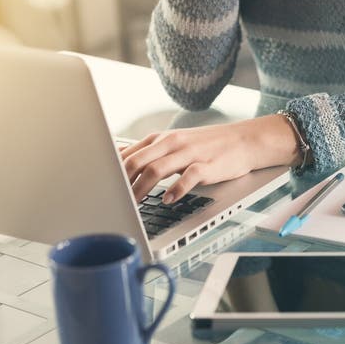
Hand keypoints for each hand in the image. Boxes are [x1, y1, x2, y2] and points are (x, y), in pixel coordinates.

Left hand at [120, 115, 300, 202]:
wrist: (243, 140)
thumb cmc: (207, 145)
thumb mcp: (175, 144)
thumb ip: (150, 152)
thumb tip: (119, 157)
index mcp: (162, 139)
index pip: (130, 153)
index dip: (112, 171)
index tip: (101, 187)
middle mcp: (172, 143)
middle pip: (138, 161)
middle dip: (121, 182)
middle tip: (111, 200)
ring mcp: (189, 153)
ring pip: (157, 169)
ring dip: (141, 189)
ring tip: (132, 204)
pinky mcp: (206, 166)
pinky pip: (187, 177)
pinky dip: (175, 190)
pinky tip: (168, 200)